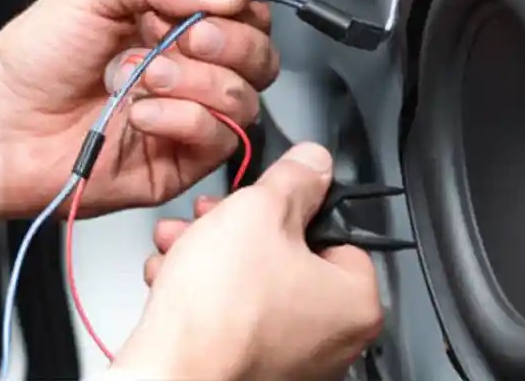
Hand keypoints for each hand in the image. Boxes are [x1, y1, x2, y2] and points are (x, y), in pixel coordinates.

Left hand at [0, 0, 278, 217]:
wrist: (0, 122)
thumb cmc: (36, 58)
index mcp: (178, 24)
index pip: (248, 15)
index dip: (237, 13)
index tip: (198, 11)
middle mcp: (191, 71)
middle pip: (261, 57)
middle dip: (226, 46)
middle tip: (180, 42)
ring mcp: (189, 117)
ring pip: (245, 98)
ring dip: (196, 83)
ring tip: (143, 78)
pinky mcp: (182, 162)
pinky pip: (219, 140)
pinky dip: (183, 120)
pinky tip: (143, 114)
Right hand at [110, 143, 383, 380]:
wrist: (169, 370)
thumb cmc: (219, 311)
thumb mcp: (259, 210)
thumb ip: (294, 178)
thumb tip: (313, 163)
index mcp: (355, 302)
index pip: (337, 231)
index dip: (291, 206)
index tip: (263, 198)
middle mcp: (333, 341)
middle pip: (289, 257)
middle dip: (237, 229)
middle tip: (213, 217)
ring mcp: (291, 362)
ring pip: (253, 285)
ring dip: (212, 256)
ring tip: (181, 245)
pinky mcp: (250, 370)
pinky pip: (232, 318)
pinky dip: (204, 296)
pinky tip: (175, 280)